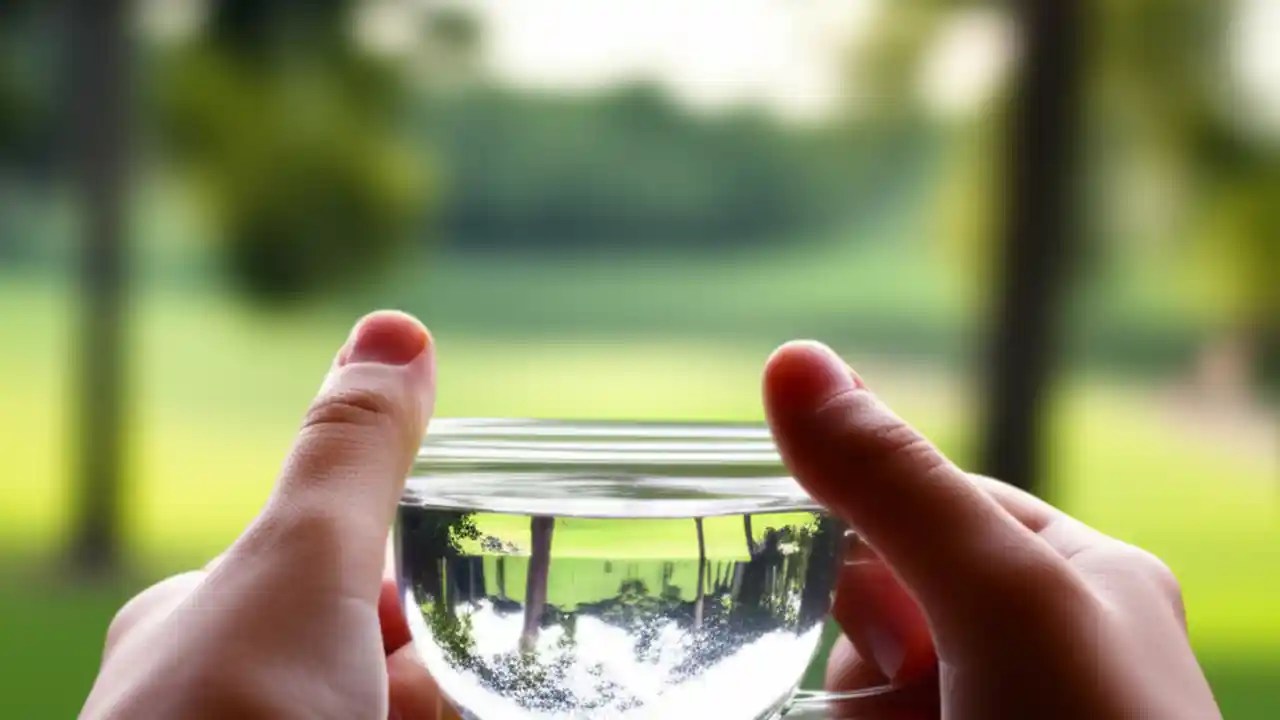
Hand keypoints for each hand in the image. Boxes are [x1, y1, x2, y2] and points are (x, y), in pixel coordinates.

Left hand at [81, 312, 444, 719]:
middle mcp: (224, 703)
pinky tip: (459, 715)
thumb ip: (351, 454)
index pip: (334, 588)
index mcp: (205, 624)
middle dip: (429, 690)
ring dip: (441, 713)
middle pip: (371, 676)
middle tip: (455, 702)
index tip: (452, 634)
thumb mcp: (301, 563)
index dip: (406, 605)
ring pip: (387, 717)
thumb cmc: (227, 717)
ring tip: (479, 703)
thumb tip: (397, 325)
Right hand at [764, 341, 1220, 718]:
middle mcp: (1045, 652)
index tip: (810, 576)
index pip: (930, 508)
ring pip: (867, 690)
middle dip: (857, 655)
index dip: (862, 534)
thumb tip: (792, 360)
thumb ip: (899, 488)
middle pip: (885, 613)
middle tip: (879, 692)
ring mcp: (997, 717)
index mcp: (1077, 577)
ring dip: (851, 713)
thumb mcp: (1006, 604)